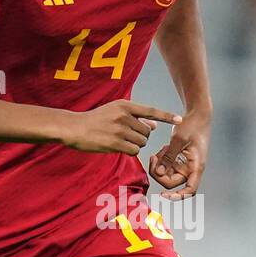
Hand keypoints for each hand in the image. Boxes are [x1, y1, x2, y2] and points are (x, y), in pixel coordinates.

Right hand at [62, 100, 181, 155]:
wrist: (75, 128)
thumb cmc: (96, 120)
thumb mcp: (115, 111)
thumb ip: (135, 117)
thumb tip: (154, 125)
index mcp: (125, 105)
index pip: (151, 111)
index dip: (166, 116)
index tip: (180, 120)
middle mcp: (124, 116)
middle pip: (147, 132)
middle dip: (142, 136)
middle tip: (127, 136)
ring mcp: (119, 130)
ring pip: (141, 142)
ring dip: (136, 144)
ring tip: (121, 141)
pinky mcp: (115, 143)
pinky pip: (134, 151)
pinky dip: (130, 151)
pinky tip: (119, 147)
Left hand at [147, 109, 210, 197]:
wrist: (198, 114)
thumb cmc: (192, 124)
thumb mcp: (178, 140)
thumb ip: (168, 157)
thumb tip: (159, 172)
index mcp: (196, 166)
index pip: (189, 190)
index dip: (177, 196)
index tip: (163, 194)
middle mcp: (192, 168)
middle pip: (173, 183)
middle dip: (160, 173)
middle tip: (153, 158)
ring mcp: (186, 164)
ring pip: (168, 174)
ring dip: (160, 165)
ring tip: (161, 150)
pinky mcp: (181, 160)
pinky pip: (168, 166)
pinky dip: (163, 160)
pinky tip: (164, 149)